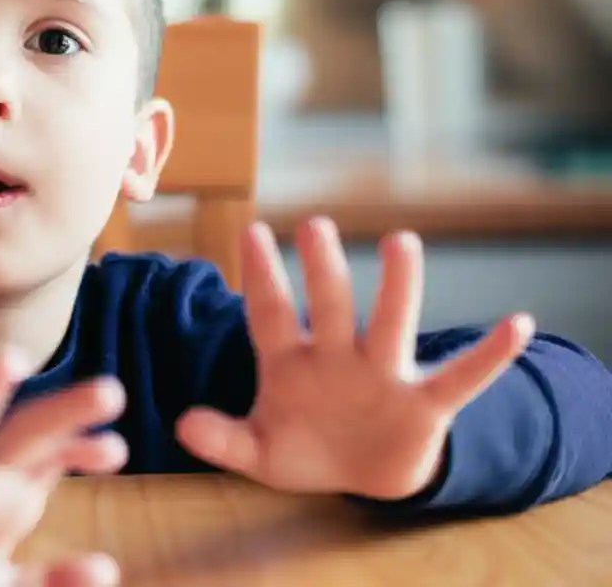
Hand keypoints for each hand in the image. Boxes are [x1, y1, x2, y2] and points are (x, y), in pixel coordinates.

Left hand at [177, 217, 535, 499]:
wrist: (362, 476)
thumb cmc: (306, 449)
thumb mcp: (259, 453)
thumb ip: (223, 440)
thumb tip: (182, 424)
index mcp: (291, 363)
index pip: (270, 313)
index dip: (262, 277)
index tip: (251, 232)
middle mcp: (337, 356)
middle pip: (329, 306)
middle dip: (322, 270)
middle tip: (315, 225)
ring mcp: (382, 375)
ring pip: (391, 322)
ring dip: (397, 287)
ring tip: (402, 243)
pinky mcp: (424, 403)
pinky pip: (461, 377)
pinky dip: (489, 356)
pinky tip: (518, 325)